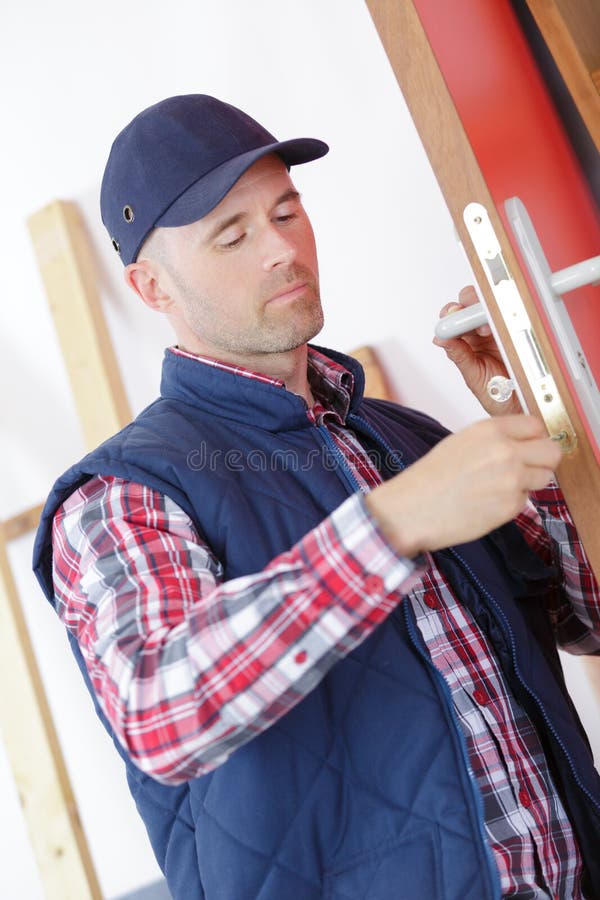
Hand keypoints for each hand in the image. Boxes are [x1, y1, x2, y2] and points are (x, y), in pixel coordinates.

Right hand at [365, 415, 561, 555]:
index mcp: (490, 430)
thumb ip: (496, 439)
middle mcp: (505, 451)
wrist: (411, 510)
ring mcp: (511, 480)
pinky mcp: (511, 506)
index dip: (534, 437)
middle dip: (542, 461)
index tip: (530, 445)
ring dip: (529, 483)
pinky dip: (512, 503)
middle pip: (552, 452)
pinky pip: (526, 501)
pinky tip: (488, 502)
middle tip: (527, 468)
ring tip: (501, 487)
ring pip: (544, 478)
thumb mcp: (462, 441)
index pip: (536, 425)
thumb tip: (524, 444)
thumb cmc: (429, 478)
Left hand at [433, 285, 521, 415]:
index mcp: (466, 342)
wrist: (523, 406)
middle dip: (470, 304)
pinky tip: (505, 322)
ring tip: (489, 327)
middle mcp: (482, 332)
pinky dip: (508, 312)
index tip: (453, 315)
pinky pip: (513, 314)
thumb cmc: (497, 395)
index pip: (453, 317)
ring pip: (492, 304)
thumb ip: (459, 356)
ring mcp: (502, 328)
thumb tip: (439, 338)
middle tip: (472, 317)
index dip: (451, 313)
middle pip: (472, 303)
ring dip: (488, 308)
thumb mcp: (474, 377)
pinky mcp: (522, 329)